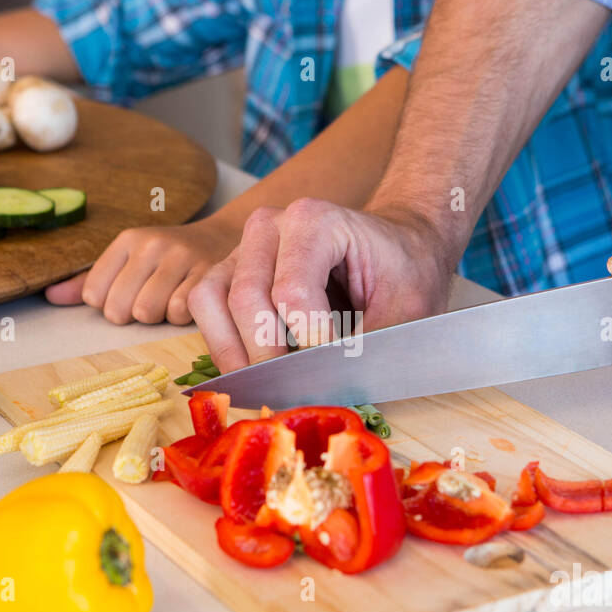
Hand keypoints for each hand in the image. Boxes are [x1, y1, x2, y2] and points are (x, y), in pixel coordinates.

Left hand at [46, 216, 241, 324]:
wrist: (221, 239)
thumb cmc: (165, 258)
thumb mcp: (127, 261)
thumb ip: (89, 281)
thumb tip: (50, 297)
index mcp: (127, 240)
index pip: (94, 294)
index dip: (108, 304)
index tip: (126, 293)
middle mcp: (152, 244)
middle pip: (119, 309)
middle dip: (132, 315)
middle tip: (148, 301)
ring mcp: (182, 257)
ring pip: (148, 313)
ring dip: (157, 318)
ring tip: (168, 301)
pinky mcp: (208, 273)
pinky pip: (179, 313)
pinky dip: (180, 317)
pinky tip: (186, 303)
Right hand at [187, 198, 459, 371]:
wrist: (399, 246)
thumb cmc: (405, 272)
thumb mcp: (406, 309)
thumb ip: (368, 347)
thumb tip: (329, 390)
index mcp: (315, 220)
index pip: (292, 294)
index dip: (311, 344)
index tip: (337, 369)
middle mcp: (270, 225)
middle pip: (246, 299)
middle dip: (269, 357)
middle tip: (297, 391)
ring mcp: (245, 246)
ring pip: (211, 300)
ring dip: (234, 350)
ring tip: (267, 383)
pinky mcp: (232, 268)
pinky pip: (205, 306)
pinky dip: (222, 342)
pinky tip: (252, 367)